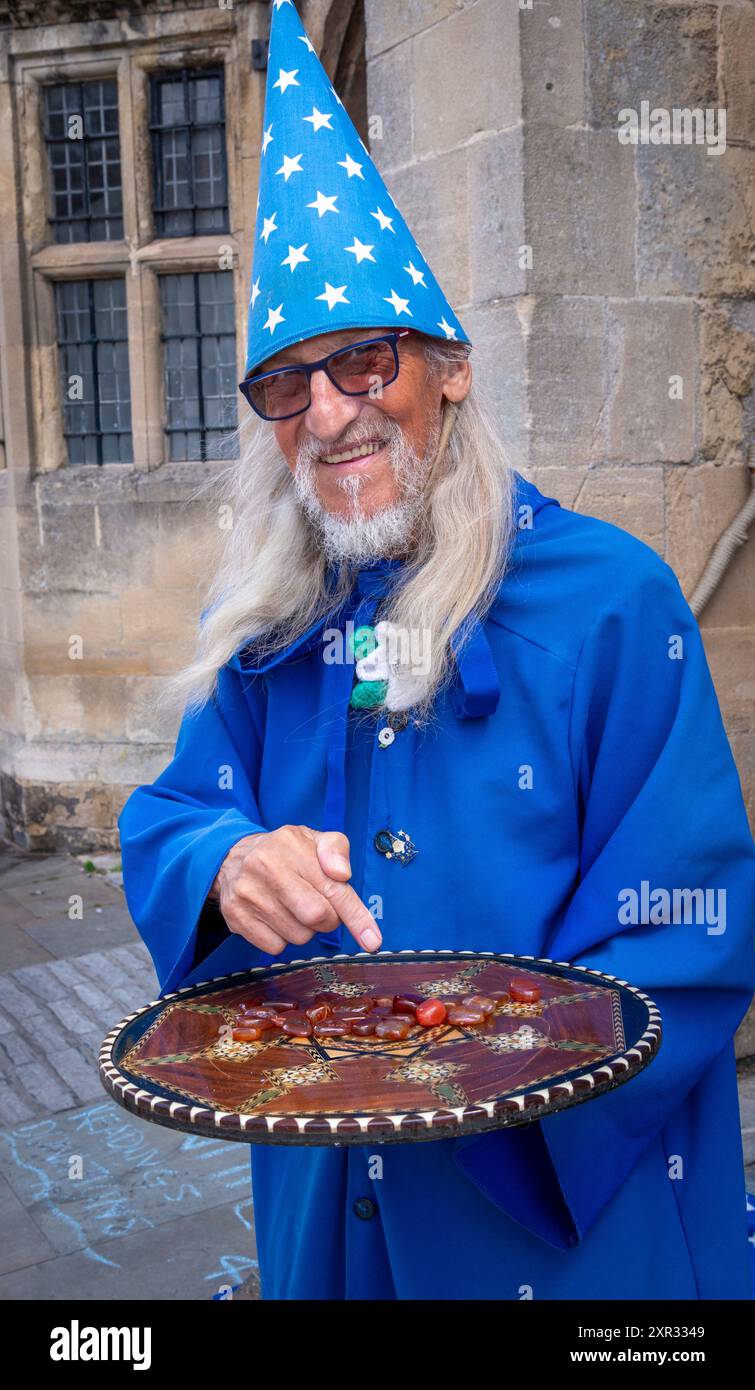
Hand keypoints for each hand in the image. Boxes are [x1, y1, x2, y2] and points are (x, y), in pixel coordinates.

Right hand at [210, 826, 381, 956]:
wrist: (232, 858)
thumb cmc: (284, 853)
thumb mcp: (312, 838)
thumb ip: (336, 849)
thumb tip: (342, 874)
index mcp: (290, 845)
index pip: (332, 888)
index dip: (356, 917)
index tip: (373, 940)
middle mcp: (265, 867)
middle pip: (317, 917)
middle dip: (328, 920)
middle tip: (320, 907)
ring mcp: (247, 893)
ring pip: (298, 936)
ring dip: (304, 929)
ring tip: (292, 907)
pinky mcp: (234, 916)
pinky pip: (275, 947)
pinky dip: (282, 938)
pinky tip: (275, 917)